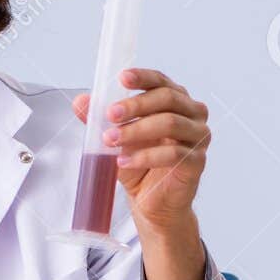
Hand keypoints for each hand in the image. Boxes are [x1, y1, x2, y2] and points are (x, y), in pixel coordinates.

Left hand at [72, 67, 210, 234]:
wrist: (152, 203)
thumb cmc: (139, 164)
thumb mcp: (114, 138)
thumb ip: (98, 118)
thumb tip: (80, 101)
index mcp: (175, 100)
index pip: (161, 81)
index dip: (142, 77)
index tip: (121, 78)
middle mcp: (192, 114)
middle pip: (167, 98)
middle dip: (135, 105)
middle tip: (110, 114)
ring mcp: (198, 137)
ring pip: (170, 124)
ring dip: (136, 130)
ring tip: (111, 140)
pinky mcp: (197, 161)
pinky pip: (174, 154)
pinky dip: (145, 156)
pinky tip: (124, 162)